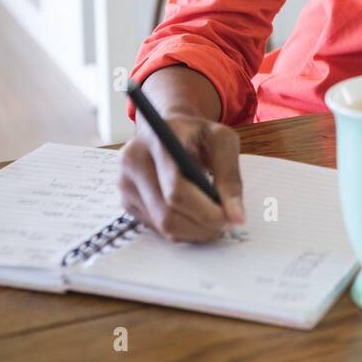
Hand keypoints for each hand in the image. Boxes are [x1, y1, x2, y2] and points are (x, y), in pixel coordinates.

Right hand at [119, 111, 245, 242]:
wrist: (169, 129)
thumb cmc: (197, 133)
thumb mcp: (222, 140)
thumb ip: (230, 176)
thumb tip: (236, 217)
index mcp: (158, 139)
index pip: (176, 187)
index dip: (204, 210)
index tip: (228, 219)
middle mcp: (133, 160)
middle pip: (166, 212)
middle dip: (201, 226)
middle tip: (225, 225)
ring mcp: (125, 182)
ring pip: (161, 225)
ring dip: (192, 232)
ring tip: (213, 222)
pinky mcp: (126, 201)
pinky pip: (156, 227)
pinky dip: (180, 230)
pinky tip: (194, 218)